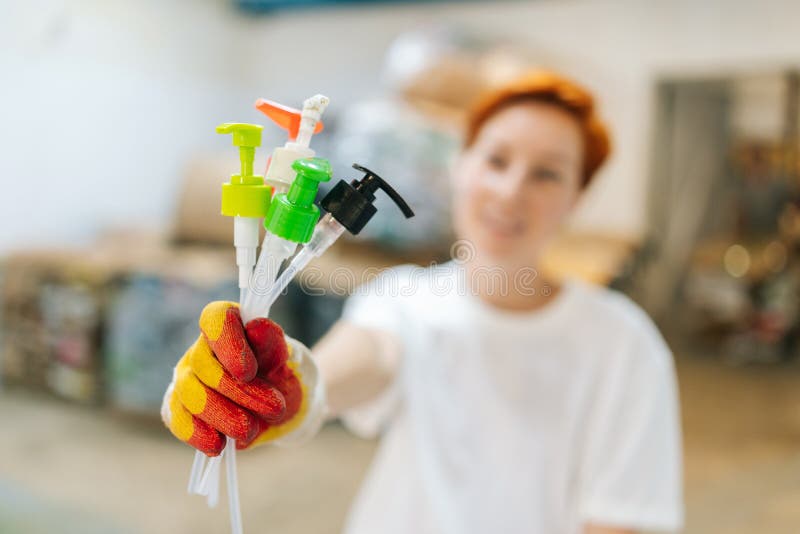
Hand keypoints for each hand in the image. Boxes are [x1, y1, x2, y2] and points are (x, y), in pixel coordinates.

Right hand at [161, 301, 306, 454]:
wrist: (291, 410)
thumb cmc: (290, 376)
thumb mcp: (294, 360)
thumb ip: (276, 345)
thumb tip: (257, 325)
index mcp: (232, 324)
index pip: (216, 319)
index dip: (228, 343)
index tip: (249, 372)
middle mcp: (204, 348)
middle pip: (204, 365)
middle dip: (239, 392)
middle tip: (275, 409)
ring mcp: (188, 378)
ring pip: (190, 394)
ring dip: (222, 415)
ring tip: (250, 430)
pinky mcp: (182, 408)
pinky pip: (177, 419)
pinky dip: (195, 433)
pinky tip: (216, 446)